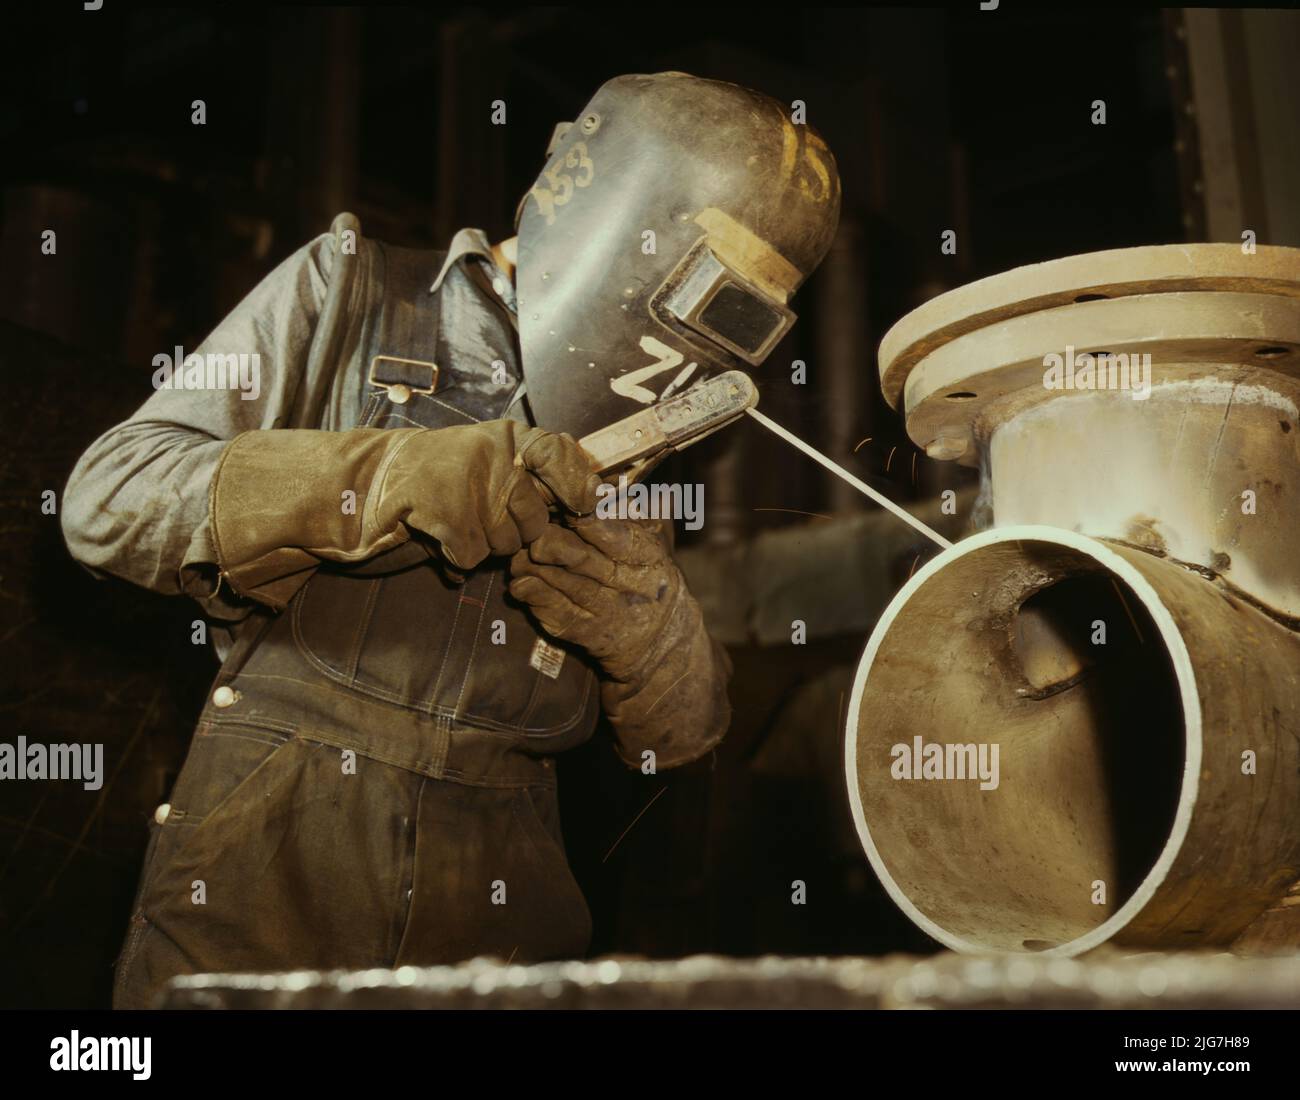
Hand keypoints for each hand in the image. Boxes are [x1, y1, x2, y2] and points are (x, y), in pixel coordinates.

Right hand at [210, 420, 600, 605]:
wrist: (363, 487)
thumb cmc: (432, 481)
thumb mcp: (484, 463)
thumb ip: (530, 472)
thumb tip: (591, 492)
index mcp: (506, 436)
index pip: (557, 451)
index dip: (576, 482)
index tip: (584, 506)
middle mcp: (492, 452)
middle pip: (535, 519)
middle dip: (515, 536)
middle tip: (481, 523)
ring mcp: (469, 480)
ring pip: (505, 543)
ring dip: (483, 547)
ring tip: (453, 524)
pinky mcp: (445, 510)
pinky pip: (474, 556)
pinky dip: (456, 560)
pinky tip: (438, 540)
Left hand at [507, 515, 680, 681]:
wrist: (662, 637)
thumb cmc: (649, 575)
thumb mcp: (653, 541)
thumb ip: (629, 513)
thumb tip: (597, 483)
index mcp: (648, 555)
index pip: (615, 535)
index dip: (585, 522)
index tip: (561, 506)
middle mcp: (631, 585)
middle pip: (584, 561)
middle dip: (552, 544)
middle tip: (530, 532)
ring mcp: (609, 611)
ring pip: (567, 587)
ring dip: (536, 570)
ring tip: (516, 556)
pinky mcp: (589, 634)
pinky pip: (559, 615)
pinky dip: (536, 599)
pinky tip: (519, 586)